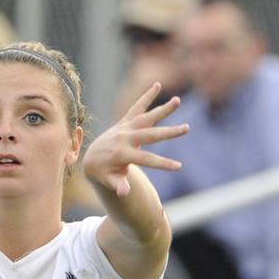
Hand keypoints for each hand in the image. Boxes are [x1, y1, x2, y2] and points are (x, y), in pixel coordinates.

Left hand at [81, 83, 187, 198]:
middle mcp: (124, 138)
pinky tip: (157, 85)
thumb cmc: (103, 172)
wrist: (91, 157)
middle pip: (150, 135)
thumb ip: (117, 185)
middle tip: (186, 128)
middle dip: (169, 133)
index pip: (146, 159)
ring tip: (178, 100)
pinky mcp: (125, 122)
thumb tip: (124, 194)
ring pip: (146, 117)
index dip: (163, 163)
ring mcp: (125, 128)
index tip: (179, 167)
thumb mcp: (108, 181)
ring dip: (162, 109)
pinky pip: (137, 107)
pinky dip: (147, 96)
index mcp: (122, 154)